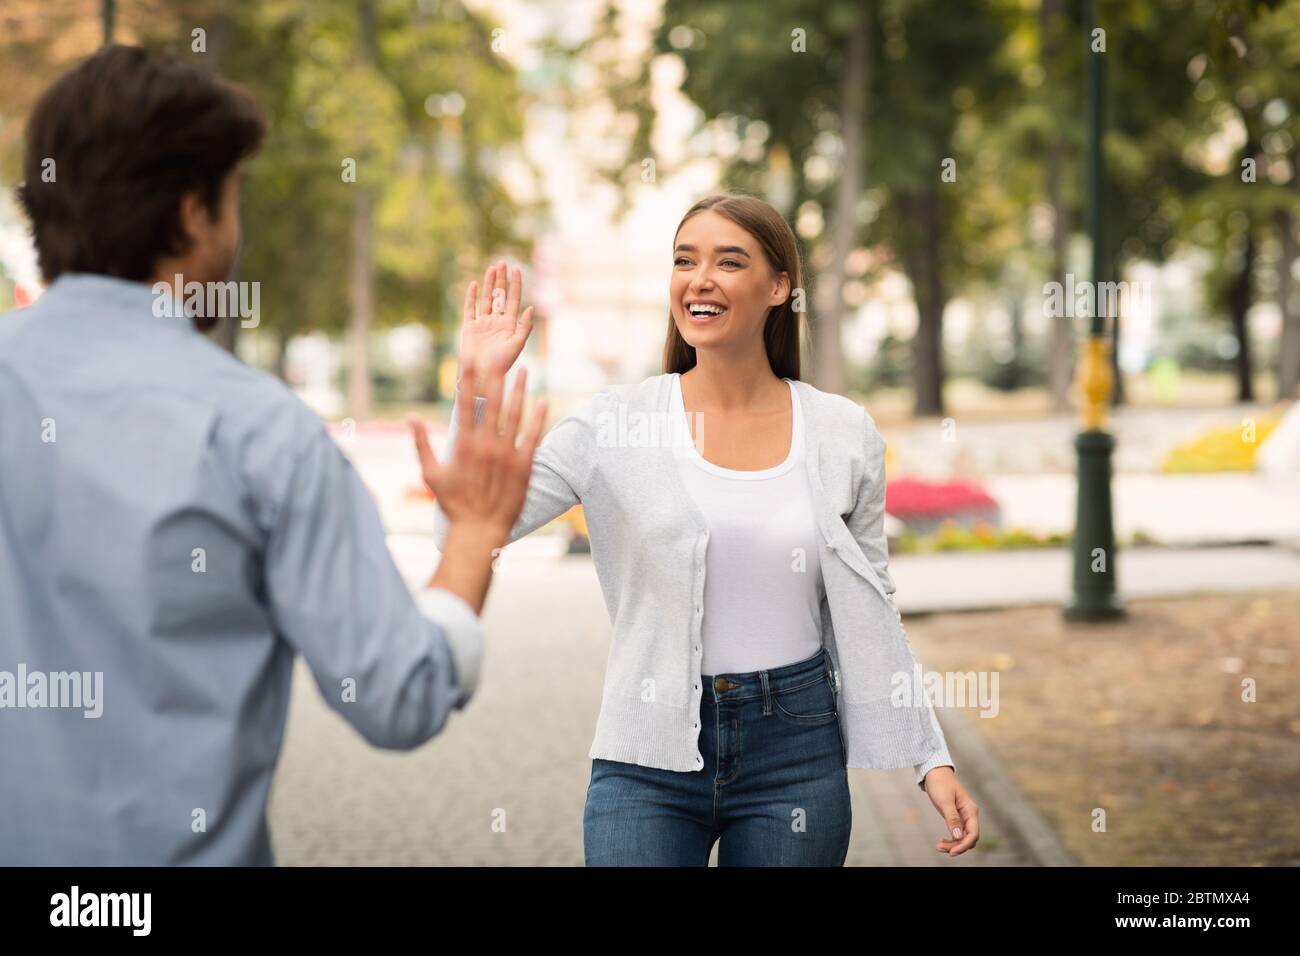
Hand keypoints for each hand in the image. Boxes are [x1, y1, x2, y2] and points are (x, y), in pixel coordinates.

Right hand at [409, 354, 546, 540]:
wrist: (479, 531)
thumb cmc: (454, 504)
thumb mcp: (431, 473)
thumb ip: (420, 443)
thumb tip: (410, 418)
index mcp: (464, 443)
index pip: (466, 403)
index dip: (469, 379)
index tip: (471, 359)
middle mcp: (487, 444)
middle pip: (493, 402)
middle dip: (496, 376)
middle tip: (500, 355)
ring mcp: (507, 454)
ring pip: (515, 414)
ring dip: (520, 390)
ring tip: (524, 370)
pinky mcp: (524, 465)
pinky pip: (534, 436)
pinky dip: (539, 418)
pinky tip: (544, 401)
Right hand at [459, 260, 532, 380]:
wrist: (481, 375)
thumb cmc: (500, 364)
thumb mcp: (516, 346)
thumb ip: (524, 327)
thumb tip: (531, 308)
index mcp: (510, 325)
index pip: (514, 300)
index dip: (515, 285)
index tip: (516, 269)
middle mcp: (496, 321)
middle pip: (499, 295)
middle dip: (501, 279)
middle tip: (502, 262)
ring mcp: (482, 323)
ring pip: (486, 299)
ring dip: (488, 284)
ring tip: (491, 268)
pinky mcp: (469, 327)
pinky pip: (470, 309)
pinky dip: (471, 297)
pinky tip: (474, 284)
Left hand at [922, 767, 979, 855]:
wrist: (935, 772)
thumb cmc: (940, 783)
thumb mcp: (945, 801)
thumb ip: (952, 818)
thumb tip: (958, 836)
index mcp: (971, 810)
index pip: (973, 834)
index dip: (964, 845)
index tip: (951, 852)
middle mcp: (970, 815)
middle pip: (969, 838)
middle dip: (956, 846)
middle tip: (939, 847)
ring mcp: (963, 817)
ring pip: (963, 837)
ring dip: (953, 844)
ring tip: (938, 846)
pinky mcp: (956, 817)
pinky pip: (957, 833)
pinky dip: (951, 839)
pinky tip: (942, 841)